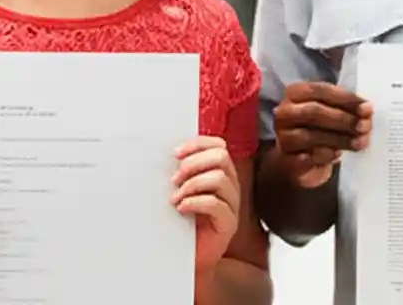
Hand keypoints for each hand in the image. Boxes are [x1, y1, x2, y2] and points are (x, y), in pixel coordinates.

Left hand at [171, 136, 239, 276]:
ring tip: (175, 198)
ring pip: (220, 178)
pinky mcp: (229, 224)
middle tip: (174, 179)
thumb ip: (182, 174)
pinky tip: (181, 208)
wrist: (188, 258)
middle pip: (221, 158)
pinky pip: (217, 204)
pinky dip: (195, 202)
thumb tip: (169, 157)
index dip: (198, 144)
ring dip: (192, 184)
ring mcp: (232, 205)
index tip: (176, 153)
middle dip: (194, 163)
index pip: (218, 146)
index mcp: (221, 173)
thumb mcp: (181, 192)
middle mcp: (230, 186)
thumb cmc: (184, 224)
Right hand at [272, 82, 371, 188]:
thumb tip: (367, 111)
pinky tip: (339, 155)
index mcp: (295, 93)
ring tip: (359, 142)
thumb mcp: (330, 111)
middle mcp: (285, 112)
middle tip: (365, 126)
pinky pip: (307, 157)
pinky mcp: (286, 159)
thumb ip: (345, 108)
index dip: (346, 99)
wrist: (300, 160)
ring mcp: (283, 136)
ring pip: (311, 136)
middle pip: (315, 112)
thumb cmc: (318, 128)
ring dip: (340, 139)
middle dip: (344, 119)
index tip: (367, 108)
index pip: (321, 90)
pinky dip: (325, 155)